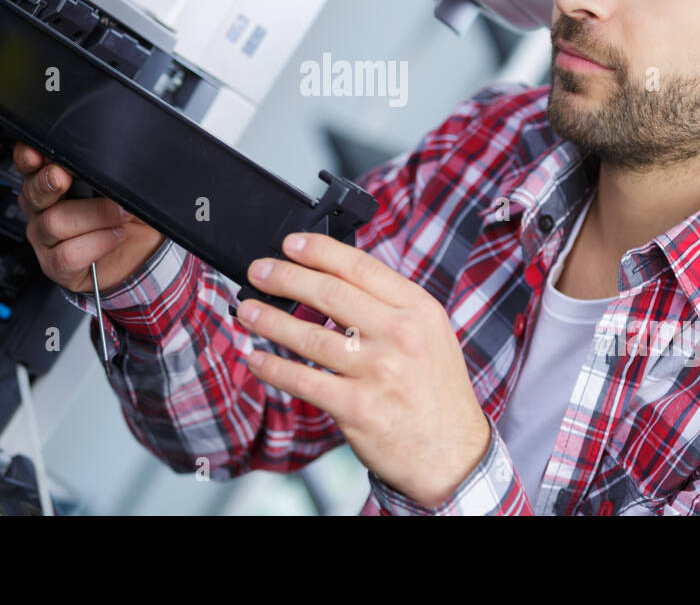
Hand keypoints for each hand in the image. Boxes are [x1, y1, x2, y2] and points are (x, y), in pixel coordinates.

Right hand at [12, 142, 165, 294]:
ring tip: (121, 214)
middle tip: (66, 178)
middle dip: (49, 182)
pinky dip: (99, 242)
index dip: (28, 158)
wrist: (146, 248)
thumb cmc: (130, 212)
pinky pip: (68, 254)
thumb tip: (99, 161)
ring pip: (54, 223)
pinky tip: (116, 235)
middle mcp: (42, 208)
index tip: (38, 155)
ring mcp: (45, 239)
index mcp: (51, 179)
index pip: (28, 164)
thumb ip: (104, 170)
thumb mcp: (121, 184)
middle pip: (33, 192)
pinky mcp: (55, 266)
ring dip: (95, 215)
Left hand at [236, 232, 489, 507]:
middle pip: (330, 294)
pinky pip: (303, 381)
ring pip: (309, 336)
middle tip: (258, 271)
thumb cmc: (436, 391)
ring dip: (269, 320)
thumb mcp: (430, 334)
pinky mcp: (357, 407)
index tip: (291, 244)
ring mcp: (379, 371)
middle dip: (286, 278)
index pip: (361, 268)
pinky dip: (273, 369)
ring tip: (246, 310)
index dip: (320, 251)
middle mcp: (400, 335)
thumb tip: (334, 279)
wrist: (453, 454)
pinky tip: (256, 359)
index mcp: (418, 310)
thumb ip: (390, 306)